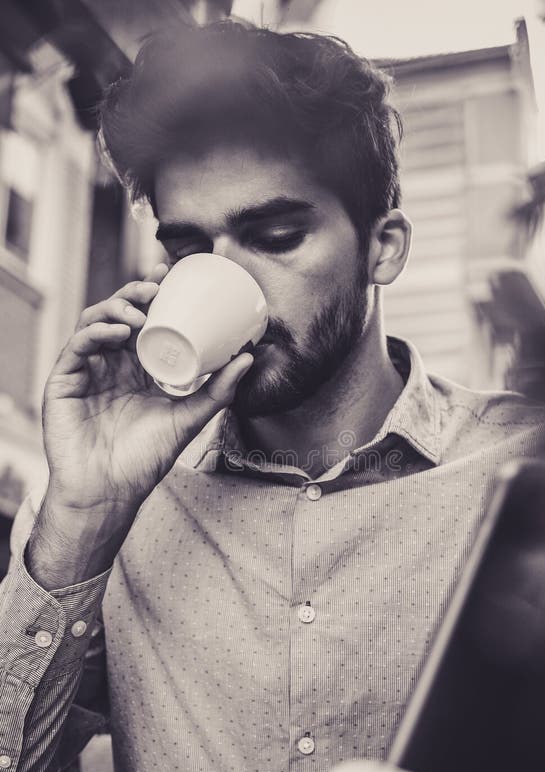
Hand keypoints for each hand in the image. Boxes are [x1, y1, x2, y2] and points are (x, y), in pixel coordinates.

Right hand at [42, 263, 252, 512]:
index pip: (144, 320)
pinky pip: (77, 346)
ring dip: (117, 307)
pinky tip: (119, 333)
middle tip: (157, 286)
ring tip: (141, 310)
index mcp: (136, 368)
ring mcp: (87, 370)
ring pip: (95, 321)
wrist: (109, 492)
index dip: (153, 293)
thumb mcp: (188, 419)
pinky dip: (97, 332)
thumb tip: (249, 359)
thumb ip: (217, 391)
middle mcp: (110, 363)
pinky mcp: (64, 380)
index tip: (171, 274)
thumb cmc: (144, 460)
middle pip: (118, 312)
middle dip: (136, 292)